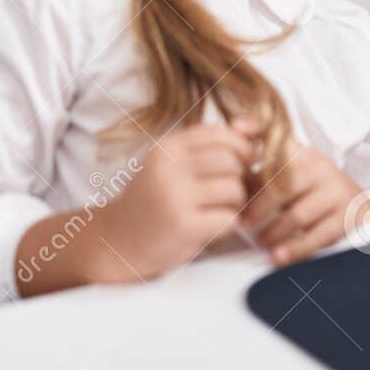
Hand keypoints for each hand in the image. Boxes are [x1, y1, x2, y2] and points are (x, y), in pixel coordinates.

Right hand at [87, 120, 256, 280]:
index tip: (241, 164)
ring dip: (234, 204)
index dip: (241, 148)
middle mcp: (169, 166)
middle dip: (238, 179)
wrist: (116, 242)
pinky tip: (210, 228)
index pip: (220, 134)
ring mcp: (174, 195)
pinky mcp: (183, 224)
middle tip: (225, 195)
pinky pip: (229, 219)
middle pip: (232, 161)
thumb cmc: (153, 201)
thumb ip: (206, 147)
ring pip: (234, 189)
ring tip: (217, 211)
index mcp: (167, 147)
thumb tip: (253, 128)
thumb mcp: (171, 165)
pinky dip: (227, 226)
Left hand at [241, 141, 363, 265]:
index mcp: (301, 154)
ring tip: (259, 242)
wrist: (358, 208)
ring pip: (296, 216)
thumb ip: (256, 168)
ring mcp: (334, 192)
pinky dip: (294, 249)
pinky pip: (316, 237)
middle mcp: (319, 168)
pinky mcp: (344, 218)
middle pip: (281, 187)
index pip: (278, 138)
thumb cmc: (311, 190)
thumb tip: (224, 153)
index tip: (235, 129)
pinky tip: (277, 256)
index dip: (255, 130)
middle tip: (241, 225)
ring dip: (272, 233)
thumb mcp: (289, 172)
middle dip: (256, 209)